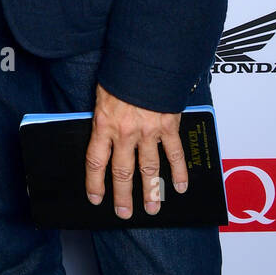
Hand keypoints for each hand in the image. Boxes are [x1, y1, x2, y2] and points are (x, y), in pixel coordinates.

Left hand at [84, 83, 187, 218]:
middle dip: (123, 195)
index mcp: (104, 124)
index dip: (95, 182)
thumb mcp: (102, 95)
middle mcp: (125, 132)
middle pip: (123, 171)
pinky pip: (174, 154)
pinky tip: (180, 185)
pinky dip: (179, 171)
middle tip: (124, 213)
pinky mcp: (168, 126)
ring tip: (153, 207)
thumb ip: (103, 117)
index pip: (96, 161)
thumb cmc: (121, 73)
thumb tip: (102, 133)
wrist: (145, 60)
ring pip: (149, 169)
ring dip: (151, 191)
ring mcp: (148, 132)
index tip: (95, 198)